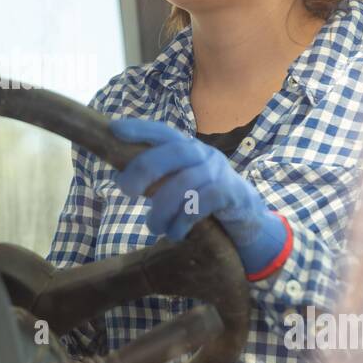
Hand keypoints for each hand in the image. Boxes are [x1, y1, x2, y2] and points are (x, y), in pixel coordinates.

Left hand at [109, 117, 291, 280]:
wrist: (247, 221)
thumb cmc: (205, 202)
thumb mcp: (181, 186)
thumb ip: (158, 180)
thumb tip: (121, 178)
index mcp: (189, 150)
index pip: (164, 133)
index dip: (140, 129)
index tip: (114, 129)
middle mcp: (204, 155)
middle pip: (173, 152)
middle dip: (144, 169)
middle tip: (125, 190)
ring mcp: (220, 172)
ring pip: (184, 183)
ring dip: (162, 208)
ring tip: (153, 226)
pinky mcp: (232, 194)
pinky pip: (201, 203)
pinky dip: (183, 220)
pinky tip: (176, 233)